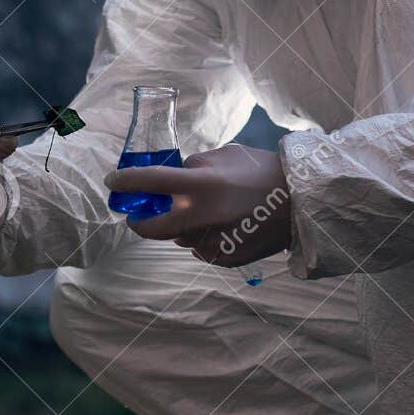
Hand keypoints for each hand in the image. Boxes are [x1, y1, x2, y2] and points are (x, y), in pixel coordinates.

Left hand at [104, 143, 291, 264]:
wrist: (300, 202)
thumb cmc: (261, 171)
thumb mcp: (224, 156)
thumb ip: (193, 168)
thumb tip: (167, 178)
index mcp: (203, 186)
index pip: (150, 183)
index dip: (125, 181)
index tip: (113, 181)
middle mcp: (205, 217)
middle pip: (153, 228)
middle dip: (139, 222)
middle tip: (138, 214)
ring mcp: (215, 242)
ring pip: (180, 238)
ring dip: (181, 226)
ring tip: (207, 210)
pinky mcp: (225, 258)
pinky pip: (201, 248)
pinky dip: (203, 236)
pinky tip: (225, 223)